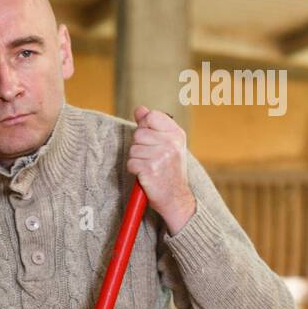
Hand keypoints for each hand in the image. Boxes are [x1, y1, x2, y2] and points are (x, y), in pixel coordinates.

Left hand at [128, 107, 195, 234]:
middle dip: (139, 146)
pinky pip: (131, 163)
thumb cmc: (170, 172)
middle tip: (150, 158)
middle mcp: (170, 143)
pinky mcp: (150, 170)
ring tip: (148, 167)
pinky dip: (134, 171)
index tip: (151, 140)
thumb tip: (140, 109)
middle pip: (139, 133)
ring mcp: (160, 157)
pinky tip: (145, 176)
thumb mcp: (168, 145)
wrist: (176, 199)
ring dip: (136, 160)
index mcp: (177, 134)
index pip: (151, 116)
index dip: (145, 127)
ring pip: (133, 149)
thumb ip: (153, 125)